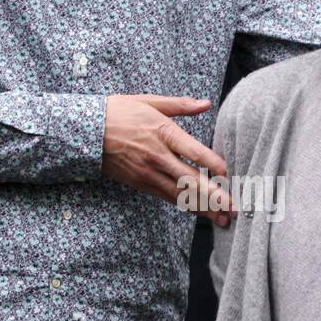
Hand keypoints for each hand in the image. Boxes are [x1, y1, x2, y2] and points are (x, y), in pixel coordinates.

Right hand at [101, 94, 234, 218]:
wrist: (85, 133)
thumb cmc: (118, 112)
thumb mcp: (149, 101)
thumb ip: (181, 105)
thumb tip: (206, 103)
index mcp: (163, 132)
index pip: (195, 152)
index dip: (214, 164)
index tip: (229, 173)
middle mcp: (158, 156)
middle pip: (191, 180)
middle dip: (215, 196)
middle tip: (235, 208)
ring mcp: (148, 173)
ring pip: (181, 195)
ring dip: (204, 208)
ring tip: (224, 219)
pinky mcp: (141, 184)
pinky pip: (168, 197)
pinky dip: (186, 206)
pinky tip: (201, 213)